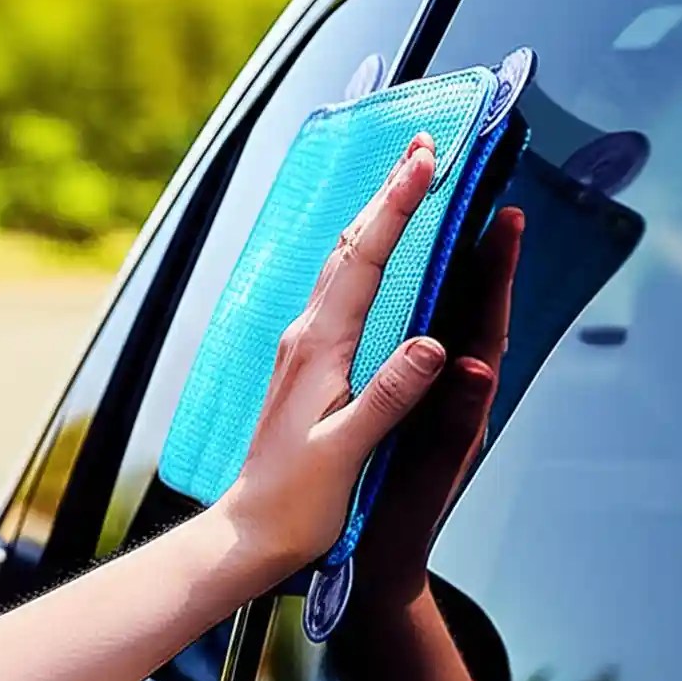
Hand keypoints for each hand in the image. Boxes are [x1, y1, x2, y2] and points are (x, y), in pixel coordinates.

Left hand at [214, 133, 447, 571]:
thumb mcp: (345, 452)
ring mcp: (304, 344)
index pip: (365, 261)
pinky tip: (374, 250)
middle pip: (352, 246)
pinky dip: (365, 251)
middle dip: (389, 192)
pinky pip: (339, 286)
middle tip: (425, 148)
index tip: (427, 165)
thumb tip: (432, 343)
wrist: (249, 532)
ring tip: (406, 181)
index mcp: (321, 347)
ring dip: (376, 216)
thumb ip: (388, 395)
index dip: (398, 209)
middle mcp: (308, 334)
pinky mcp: (308, 360)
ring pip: (343, 261)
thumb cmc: (296, 500)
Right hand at [351, 203, 524, 605]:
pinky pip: (429, 342)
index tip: (510, 221)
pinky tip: (413, 291)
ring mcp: (440, 400)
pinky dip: (429, 309)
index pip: (489, 326)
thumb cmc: (397, 523)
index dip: (499, 274)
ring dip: (461, 277)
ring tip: (460, 228)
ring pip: (455, 326)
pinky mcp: (418, 406)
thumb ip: (453, 419)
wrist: (380, 569)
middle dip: (487, 260)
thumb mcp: (425, 471)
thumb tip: (477, 365)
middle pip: (478, 315)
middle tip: (493, 204)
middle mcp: (461, 395)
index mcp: (466, 405)